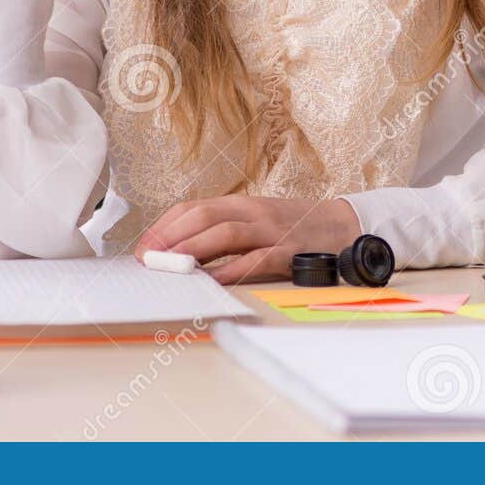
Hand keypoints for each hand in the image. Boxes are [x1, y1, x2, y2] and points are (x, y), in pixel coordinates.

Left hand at [134, 195, 362, 283]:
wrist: (340, 225)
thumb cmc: (291, 226)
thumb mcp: (254, 219)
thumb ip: (222, 230)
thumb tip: (178, 250)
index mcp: (240, 203)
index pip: (193, 207)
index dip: (164, 226)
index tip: (144, 247)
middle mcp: (252, 212)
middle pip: (204, 216)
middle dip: (170, 237)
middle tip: (148, 259)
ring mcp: (270, 231)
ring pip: (225, 233)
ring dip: (193, 249)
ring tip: (171, 266)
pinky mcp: (287, 252)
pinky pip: (255, 260)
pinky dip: (231, 270)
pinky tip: (212, 280)